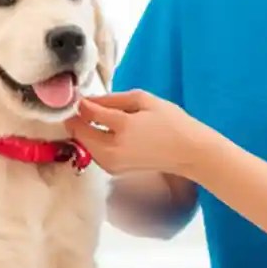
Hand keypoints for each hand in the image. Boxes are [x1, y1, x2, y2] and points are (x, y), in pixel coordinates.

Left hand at [65, 89, 215, 177]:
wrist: (187, 153)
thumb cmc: (171, 122)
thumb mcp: (144, 99)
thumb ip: (112, 99)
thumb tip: (87, 101)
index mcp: (123, 127)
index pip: (88, 112)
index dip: (82, 103)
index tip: (83, 97)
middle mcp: (113, 149)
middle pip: (79, 132)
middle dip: (78, 119)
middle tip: (89, 109)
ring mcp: (112, 163)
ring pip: (83, 143)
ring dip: (86, 131)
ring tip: (101, 121)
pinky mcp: (113, 170)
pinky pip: (94, 152)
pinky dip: (95, 142)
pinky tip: (110, 134)